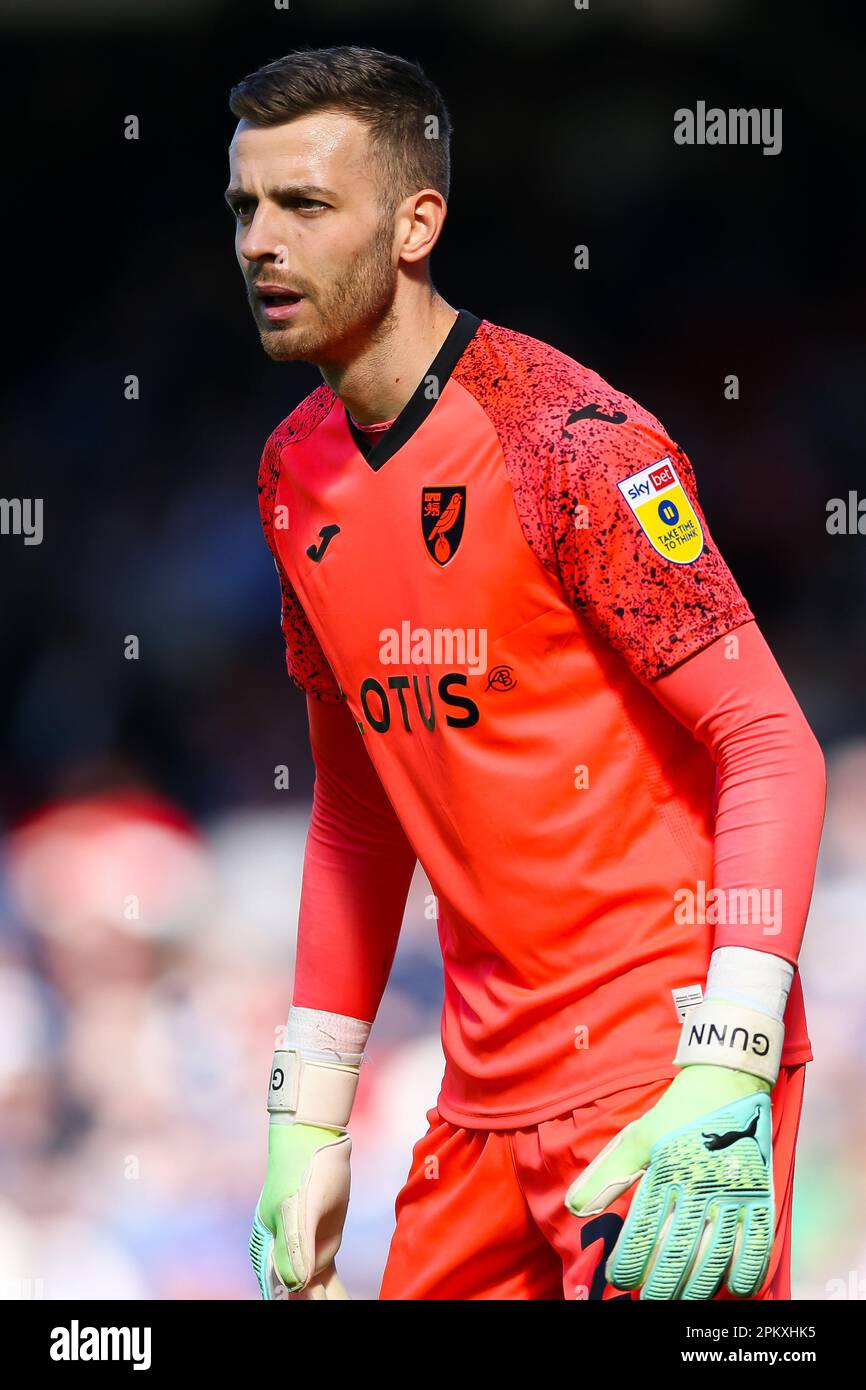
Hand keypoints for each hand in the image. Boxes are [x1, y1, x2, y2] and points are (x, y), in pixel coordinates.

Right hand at [250, 1122, 351, 1299]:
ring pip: (313, 1295)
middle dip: (311, 1305)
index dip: (297, 1303)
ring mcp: (303, 1256)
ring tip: (343, 1311)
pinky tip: (348, 1305)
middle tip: (335, 1310)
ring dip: (324, 1303)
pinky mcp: (322, 1250)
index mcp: (269, 1251)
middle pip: (296, 1298)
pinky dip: (336, 1298)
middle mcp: (282, 1259)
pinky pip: (328, 1284)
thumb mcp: (303, 1202)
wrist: (315, 1140)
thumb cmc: (304, 1166)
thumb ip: (297, 1243)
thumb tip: (296, 1284)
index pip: (282, 1294)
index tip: (313, 1304)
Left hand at [565, 1064, 773, 1299]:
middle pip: (678, 1250)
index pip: (643, 1229)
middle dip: (660, 1284)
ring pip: (715, 1255)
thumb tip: (575, 1208)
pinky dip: (746, 1272)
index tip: (620, 1280)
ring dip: (697, 1286)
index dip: (630, 1262)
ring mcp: (734, 1190)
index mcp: (666, 1168)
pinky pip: (757, 1243)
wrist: (728, 1079)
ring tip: (681, 1300)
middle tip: (649, 1299)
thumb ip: (607, 1174)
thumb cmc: (679, 1111)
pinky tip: (732, 1287)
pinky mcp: (760, 1193)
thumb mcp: (638, 1136)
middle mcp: (700, 1182)